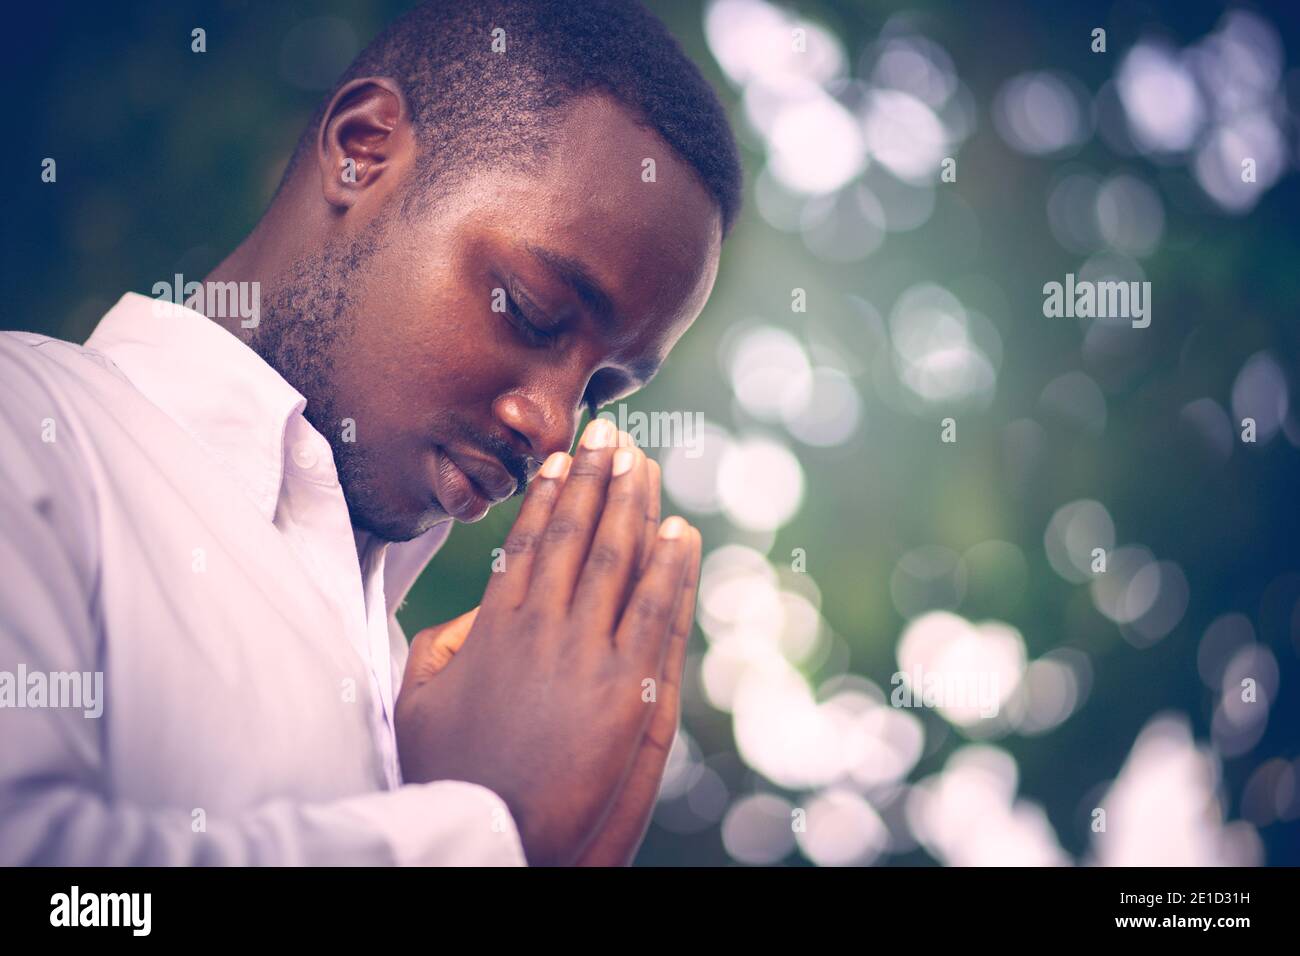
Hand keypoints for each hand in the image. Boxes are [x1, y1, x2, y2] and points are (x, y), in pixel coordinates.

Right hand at [395, 418, 697, 865]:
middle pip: (580, 536)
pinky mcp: (629, 691)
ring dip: (636, 506)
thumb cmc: (448, 772)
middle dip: (597, 479)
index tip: (563, 456)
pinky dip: (672, 568)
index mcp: (495, 625)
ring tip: (646, 463)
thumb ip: (444, 644)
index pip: (530, 541)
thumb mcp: (420, 700)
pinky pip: (658, 612)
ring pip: (621, 562)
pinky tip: (681, 533)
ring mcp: (590, 656)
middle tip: (612, 433)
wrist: (488, 832)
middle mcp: (544, 627)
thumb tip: (478, 612)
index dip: (551, 494)